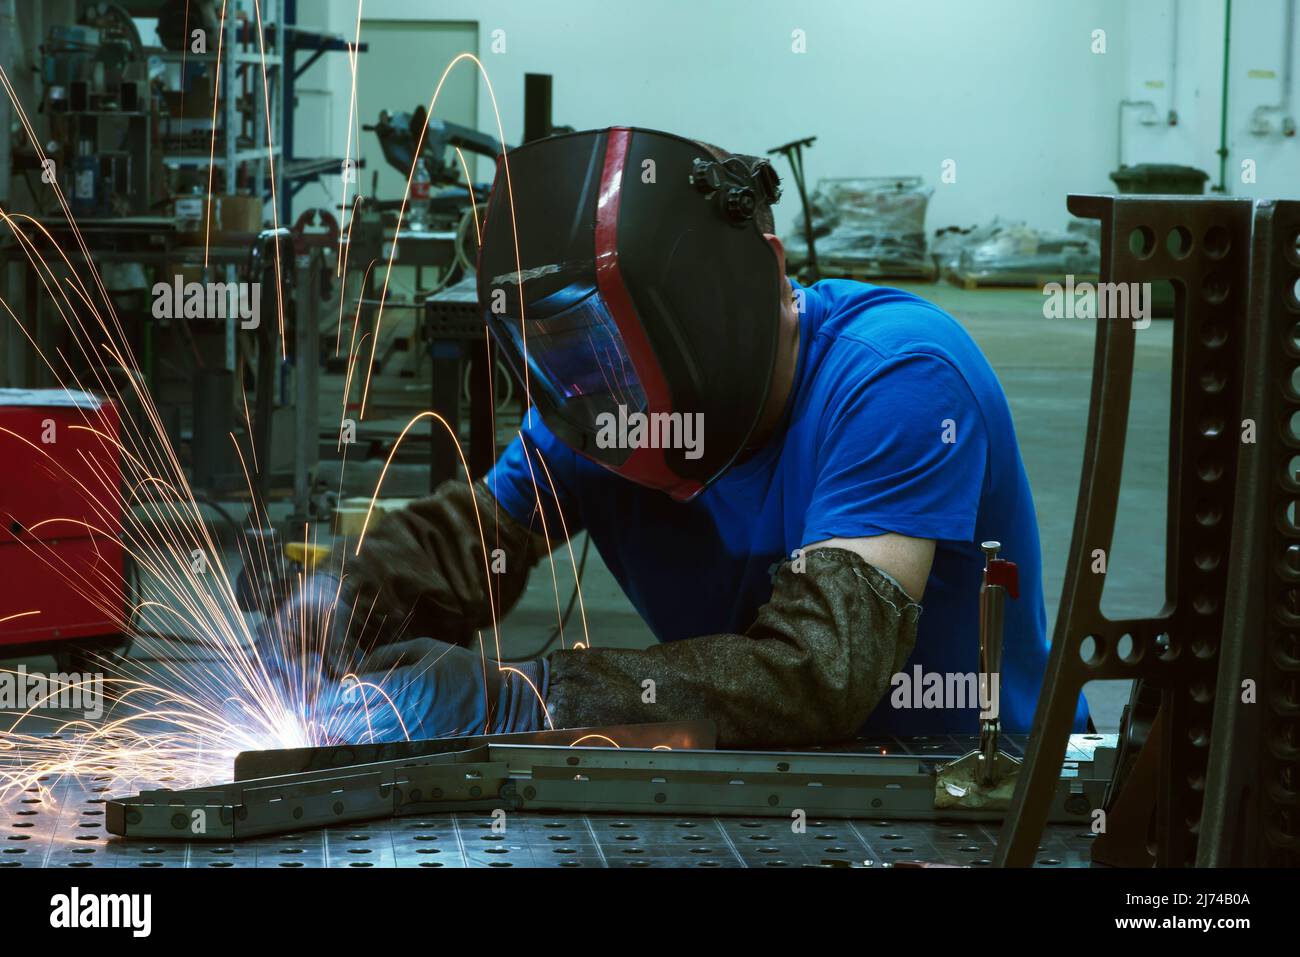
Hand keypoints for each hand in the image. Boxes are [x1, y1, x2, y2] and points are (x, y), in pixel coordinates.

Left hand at [321, 638, 549, 743]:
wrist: (495, 705)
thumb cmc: (463, 671)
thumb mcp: (425, 648)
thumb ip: (385, 655)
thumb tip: (357, 668)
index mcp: (402, 686)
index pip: (348, 692)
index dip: (322, 693)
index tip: (309, 689)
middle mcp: (399, 714)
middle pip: (344, 718)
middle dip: (321, 712)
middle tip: (307, 705)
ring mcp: (403, 735)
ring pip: (353, 736)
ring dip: (334, 727)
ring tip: (322, 717)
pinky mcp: (409, 746)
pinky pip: (370, 745)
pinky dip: (353, 738)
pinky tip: (347, 729)